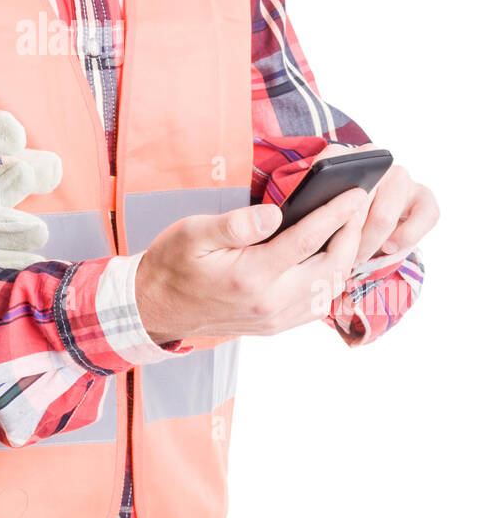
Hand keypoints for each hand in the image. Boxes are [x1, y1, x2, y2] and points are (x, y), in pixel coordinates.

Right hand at [135, 189, 370, 344]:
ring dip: (348, 255)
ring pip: (330, 288)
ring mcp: (275, 319)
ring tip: (353, 224)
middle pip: (331, 267)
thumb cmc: (173, 263)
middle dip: (353, 232)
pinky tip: (334, 255)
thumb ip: (236, 224)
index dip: (335, 214)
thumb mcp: (192, 233)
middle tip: (362, 203)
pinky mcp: (276, 325)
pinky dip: (334, 278)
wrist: (156, 307)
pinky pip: (318, 304)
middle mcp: (269, 302)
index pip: (307, 241)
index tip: (355, 192)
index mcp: (250, 276)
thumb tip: (275, 213)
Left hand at [314, 141, 439, 266]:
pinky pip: (423, 218)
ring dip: (370, 243)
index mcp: (342, 156)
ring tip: (357, 258)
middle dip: (346, 235)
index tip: (321, 229)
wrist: (367, 227)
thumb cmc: (335, 220)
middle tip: (336, 255)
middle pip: (357, 200)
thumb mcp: (316, 210)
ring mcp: (401, 177)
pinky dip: (404, 239)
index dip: (326, 205)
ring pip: (384, 217)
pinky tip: (389, 248)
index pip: (330, 167)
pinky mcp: (424, 197)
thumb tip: (297, 219)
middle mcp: (375, 160)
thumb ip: (308, 205)